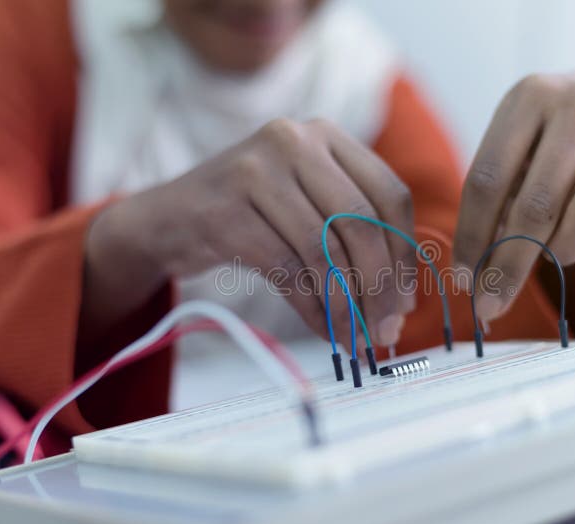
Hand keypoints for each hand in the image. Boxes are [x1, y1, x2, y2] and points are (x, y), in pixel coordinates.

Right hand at [83, 118, 414, 346]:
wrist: (169, 218)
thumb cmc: (253, 216)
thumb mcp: (307, 207)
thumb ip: (353, 237)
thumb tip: (398, 305)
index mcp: (326, 135)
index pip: (389, 194)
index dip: (404, 254)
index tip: (405, 301)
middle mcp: (293, 141)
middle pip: (361, 221)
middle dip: (380, 286)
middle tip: (385, 331)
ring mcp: (255, 170)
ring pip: (324, 249)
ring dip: (346, 306)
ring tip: (355, 338)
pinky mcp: (224, 209)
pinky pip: (286, 270)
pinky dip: (311, 309)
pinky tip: (324, 329)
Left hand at [453, 72, 574, 321]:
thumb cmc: (555, 136)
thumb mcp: (518, 146)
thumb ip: (498, 195)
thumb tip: (477, 271)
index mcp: (529, 97)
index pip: (486, 182)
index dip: (471, 238)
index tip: (464, 281)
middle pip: (535, 206)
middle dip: (509, 266)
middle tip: (493, 304)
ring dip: (566, 249)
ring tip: (555, 253)